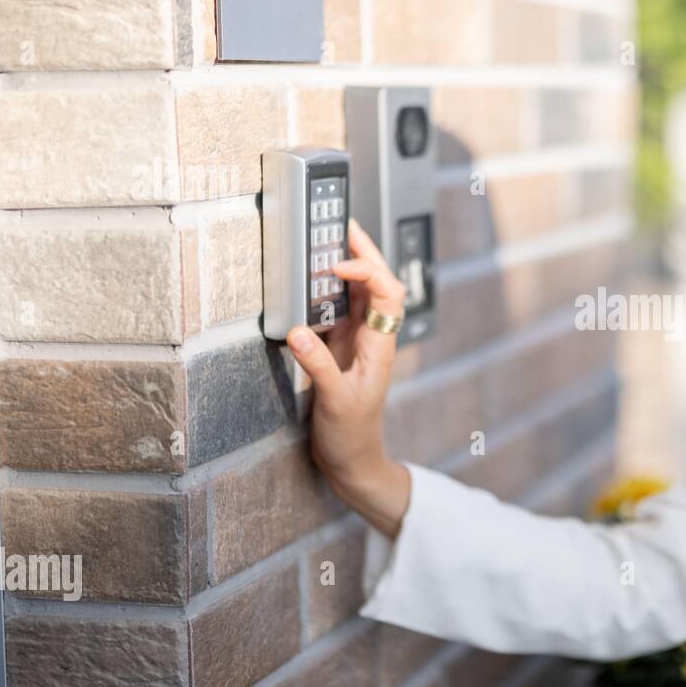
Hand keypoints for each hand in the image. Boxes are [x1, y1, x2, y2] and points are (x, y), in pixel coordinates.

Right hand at [285, 218, 410, 535]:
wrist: (352, 462)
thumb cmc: (351, 435)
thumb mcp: (334, 402)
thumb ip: (317, 366)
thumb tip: (298, 330)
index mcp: (380, 345)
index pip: (388, 293)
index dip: (368, 271)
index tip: (336, 266)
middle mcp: (373, 338)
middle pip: (378, 284)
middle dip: (364, 252)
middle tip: (343, 224)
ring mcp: (357, 342)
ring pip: (359, 294)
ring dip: (348, 266)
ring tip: (329, 238)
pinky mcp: (339, 349)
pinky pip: (337, 310)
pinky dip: (327, 290)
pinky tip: (311, 278)